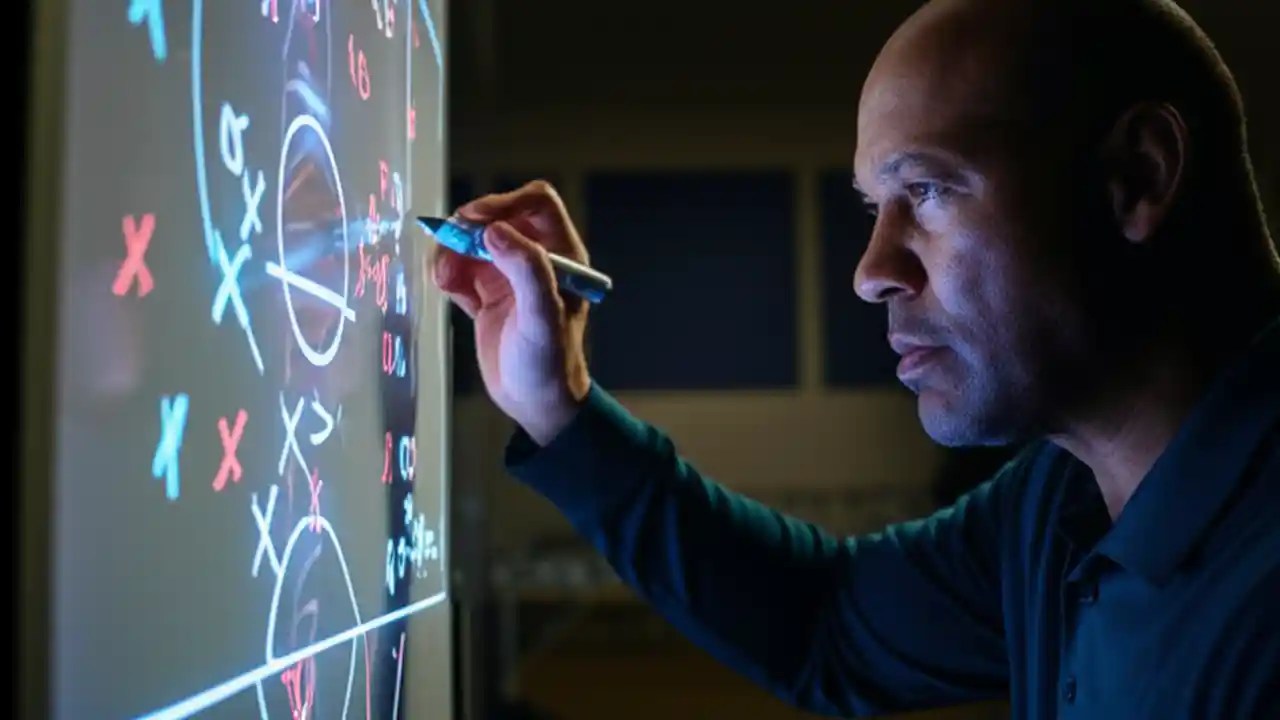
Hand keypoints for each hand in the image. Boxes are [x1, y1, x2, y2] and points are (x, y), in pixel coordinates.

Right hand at [431, 180, 591, 444]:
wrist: (534, 402)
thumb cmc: (548, 362)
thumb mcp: (541, 316)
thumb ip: (525, 270)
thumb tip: (494, 230)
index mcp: (562, 255)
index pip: (536, 203)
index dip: (504, 202)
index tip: (474, 220)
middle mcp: (536, 258)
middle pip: (496, 218)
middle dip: (468, 230)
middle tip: (448, 249)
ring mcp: (509, 275)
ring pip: (472, 242)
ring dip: (451, 252)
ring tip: (444, 278)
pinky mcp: (487, 294)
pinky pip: (460, 268)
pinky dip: (448, 274)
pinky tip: (449, 291)